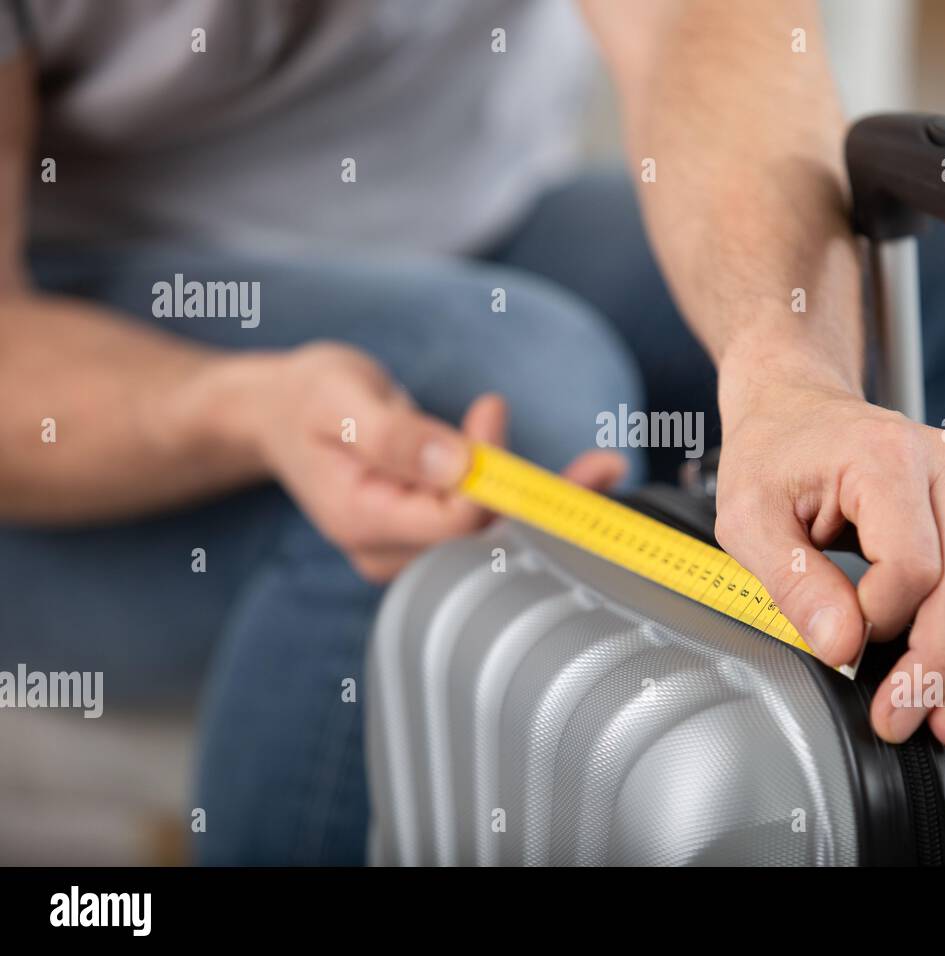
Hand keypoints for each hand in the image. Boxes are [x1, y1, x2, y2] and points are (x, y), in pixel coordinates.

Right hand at [250, 343, 626, 582]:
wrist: (283, 414)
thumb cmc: (309, 401)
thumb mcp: (339, 400)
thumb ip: (395, 435)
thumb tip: (459, 462)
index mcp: (361, 521)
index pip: (449, 521)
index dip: (485, 473)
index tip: (491, 408)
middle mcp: (389, 551)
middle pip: (484, 541)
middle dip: (547, 506)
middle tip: (604, 467)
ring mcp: (412, 550)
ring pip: (495, 538)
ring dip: (552, 506)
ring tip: (605, 470)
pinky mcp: (432, 536)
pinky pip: (489, 525)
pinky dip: (533, 502)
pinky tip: (579, 483)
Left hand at [713, 362, 944, 746]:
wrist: (794, 406)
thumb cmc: (771, 453)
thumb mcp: (749, 515)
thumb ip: (793, 582)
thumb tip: (841, 646)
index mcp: (885, 457)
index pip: (911, 565)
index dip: (880, 619)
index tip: (841, 640)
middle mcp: (943, 466)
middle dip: (938, 665)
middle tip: (902, 720)